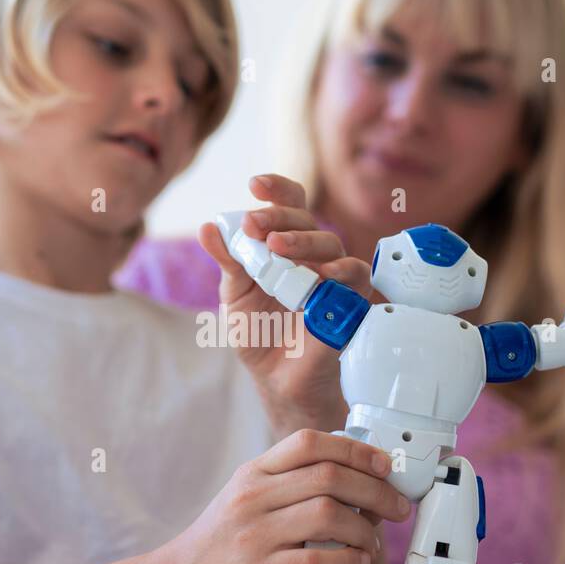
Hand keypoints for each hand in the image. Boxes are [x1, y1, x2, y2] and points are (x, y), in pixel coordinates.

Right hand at [152, 429, 410, 563]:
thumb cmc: (216, 551)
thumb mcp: (242, 503)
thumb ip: (284, 488)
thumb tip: (354, 487)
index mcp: (251, 475)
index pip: (309, 442)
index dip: (356, 449)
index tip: (384, 465)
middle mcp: (251, 499)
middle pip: (329, 476)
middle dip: (376, 490)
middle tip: (398, 509)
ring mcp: (253, 537)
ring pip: (328, 515)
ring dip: (364, 529)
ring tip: (372, 544)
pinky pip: (317, 562)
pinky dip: (348, 561)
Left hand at [197, 174, 373, 437]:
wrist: (275, 379)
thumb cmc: (258, 333)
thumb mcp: (234, 294)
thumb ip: (228, 261)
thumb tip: (208, 228)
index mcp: (285, 247)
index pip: (288, 206)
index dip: (276, 190)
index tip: (254, 184)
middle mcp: (311, 256)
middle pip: (306, 220)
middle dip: (279, 217)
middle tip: (256, 226)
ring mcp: (332, 277)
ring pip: (329, 243)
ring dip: (303, 240)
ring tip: (276, 246)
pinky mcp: (350, 301)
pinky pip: (356, 276)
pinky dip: (342, 270)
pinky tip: (322, 273)